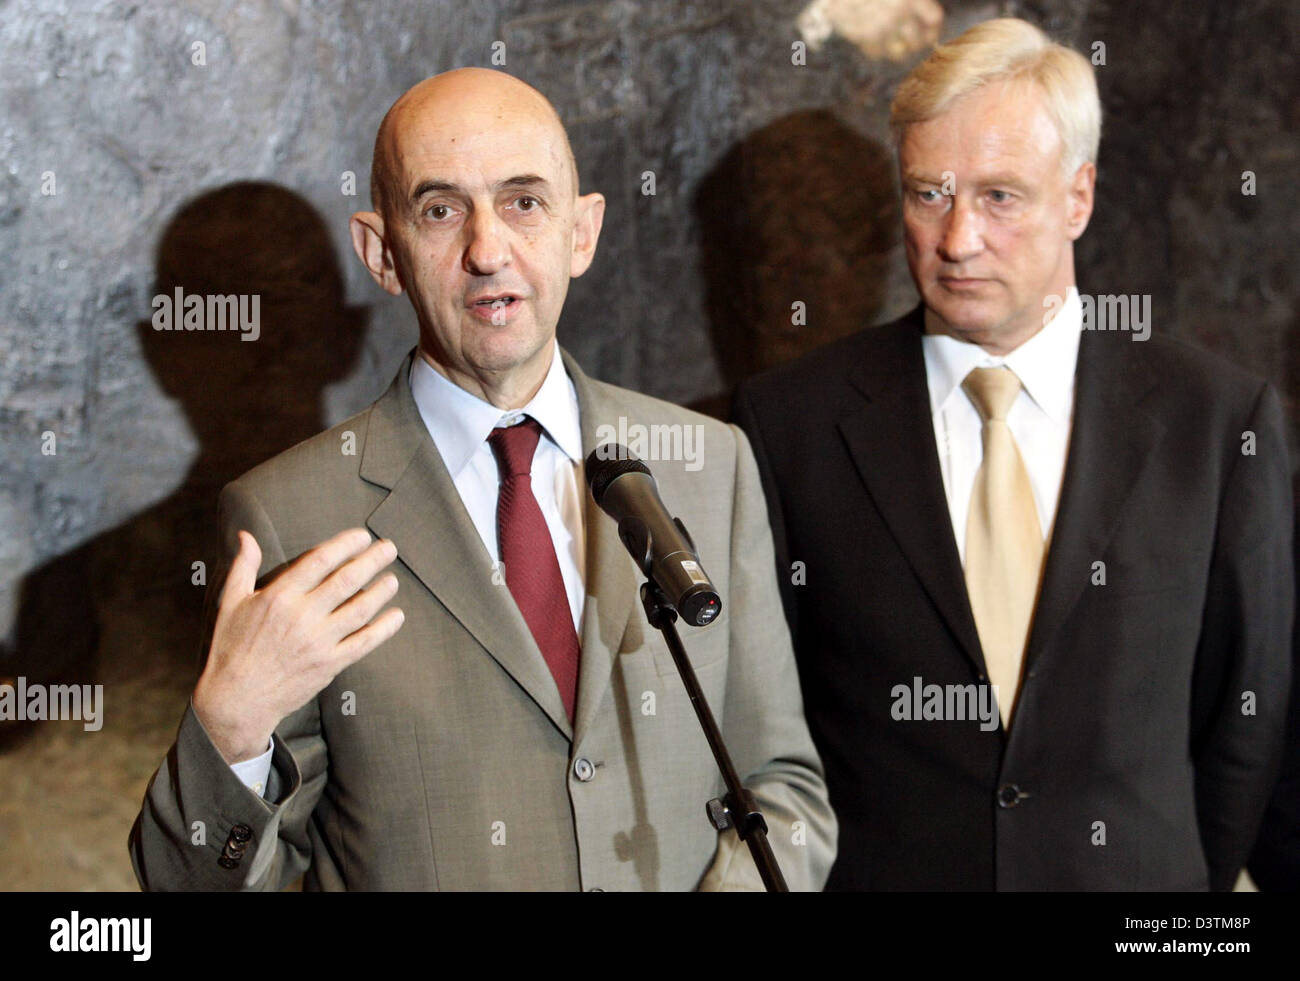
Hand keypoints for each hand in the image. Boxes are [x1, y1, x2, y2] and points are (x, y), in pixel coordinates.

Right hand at [193, 528, 403, 762]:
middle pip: (347, 581)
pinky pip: (364, 642)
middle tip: (389, 549)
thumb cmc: (230, 649)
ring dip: (381, 592)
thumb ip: (243, 567)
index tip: (362, 536)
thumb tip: (246, 536)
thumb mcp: (230, 604)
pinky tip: (396, 616)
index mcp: (279, 597)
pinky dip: (384, 628)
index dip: (345, 545)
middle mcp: (302, 616)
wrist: (236, 700)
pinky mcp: (330, 665)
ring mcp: (319, 642)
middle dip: (372, 561)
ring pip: (360, 609)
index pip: (320, 561)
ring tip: (393, 580)